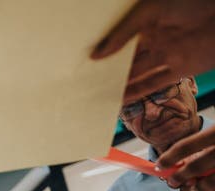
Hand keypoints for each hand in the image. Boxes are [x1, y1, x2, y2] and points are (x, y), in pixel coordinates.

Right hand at [90, 0, 214, 102]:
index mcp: (147, 21)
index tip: (82, 63)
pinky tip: (120, 99)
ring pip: (138, 74)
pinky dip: (137, 93)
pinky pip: (155, 84)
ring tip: (95, 96)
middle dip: (107, 71)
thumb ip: (124, 33)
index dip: (102, 51)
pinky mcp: (182, 68)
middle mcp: (155, 38)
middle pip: (126, 59)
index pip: (118, 40)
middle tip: (83, 83)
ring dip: (119, 84)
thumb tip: (97, 55)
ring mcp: (168, 54)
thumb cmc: (190, 1)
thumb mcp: (149, 10)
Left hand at [158, 125, 214, 190]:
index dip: (169, 158)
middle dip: (179, 177)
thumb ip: (202, 146)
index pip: (186, 146)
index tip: (158, 165)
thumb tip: (178, 165)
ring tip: (195, 188)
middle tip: (172, 182)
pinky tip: (209, 189)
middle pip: (195, 168)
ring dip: (198, 189)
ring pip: (209, 185)